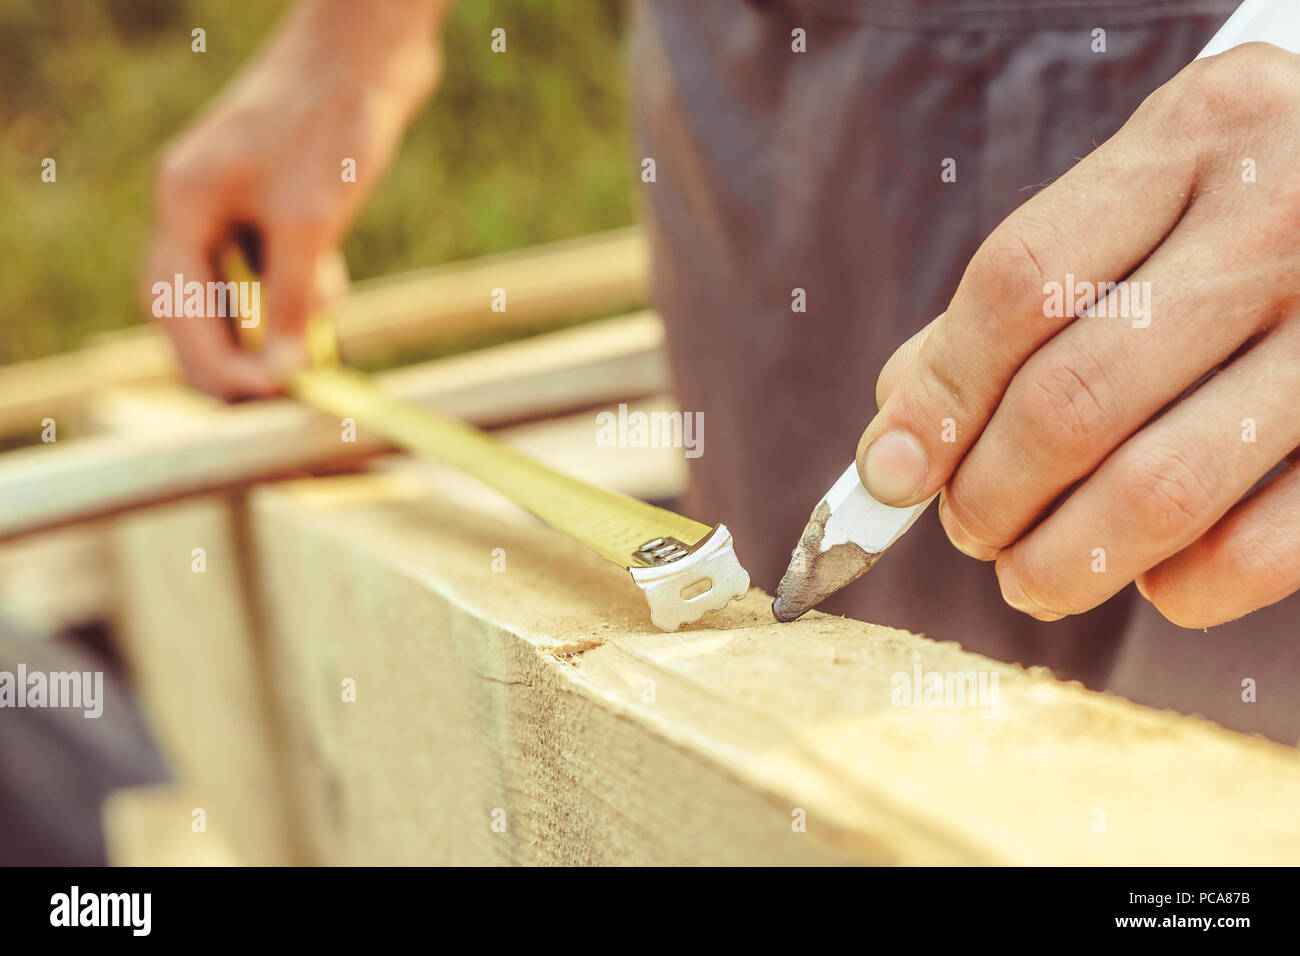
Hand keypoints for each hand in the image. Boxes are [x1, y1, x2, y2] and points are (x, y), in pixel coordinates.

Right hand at [140, 0, 443, 397]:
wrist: (369, 53)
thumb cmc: (333, 126)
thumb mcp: (311, 223)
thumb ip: (292, 300)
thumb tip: (283, 372)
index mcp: (183, 204)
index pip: (174, 307)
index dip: (212, 363)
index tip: (261, 397)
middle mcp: (196, 205)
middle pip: (192, 306)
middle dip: (230, 356)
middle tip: (275, 398)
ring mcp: (233, 200)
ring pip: (235, 289)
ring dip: (268, 326)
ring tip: (311, 350)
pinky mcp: (273, 198)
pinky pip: (270, 266)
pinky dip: (295, 291)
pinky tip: (330, 291)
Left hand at [858, 43, 1299, 628]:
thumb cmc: (1245, 200)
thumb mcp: (1142, 193)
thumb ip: (1019, 298)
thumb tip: (898, 438)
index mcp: (1200, 133)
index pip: (1018, 286)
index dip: (938, 399)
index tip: (889, 474)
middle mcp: (1285, 218)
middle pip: (1073, 401)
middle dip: (988, 495)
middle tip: (966, 528)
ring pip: (1160, 491)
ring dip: (1061, 562)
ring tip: (1025, 575)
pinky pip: (1261, 550)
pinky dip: (1180, 589)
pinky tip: (1150, 577)